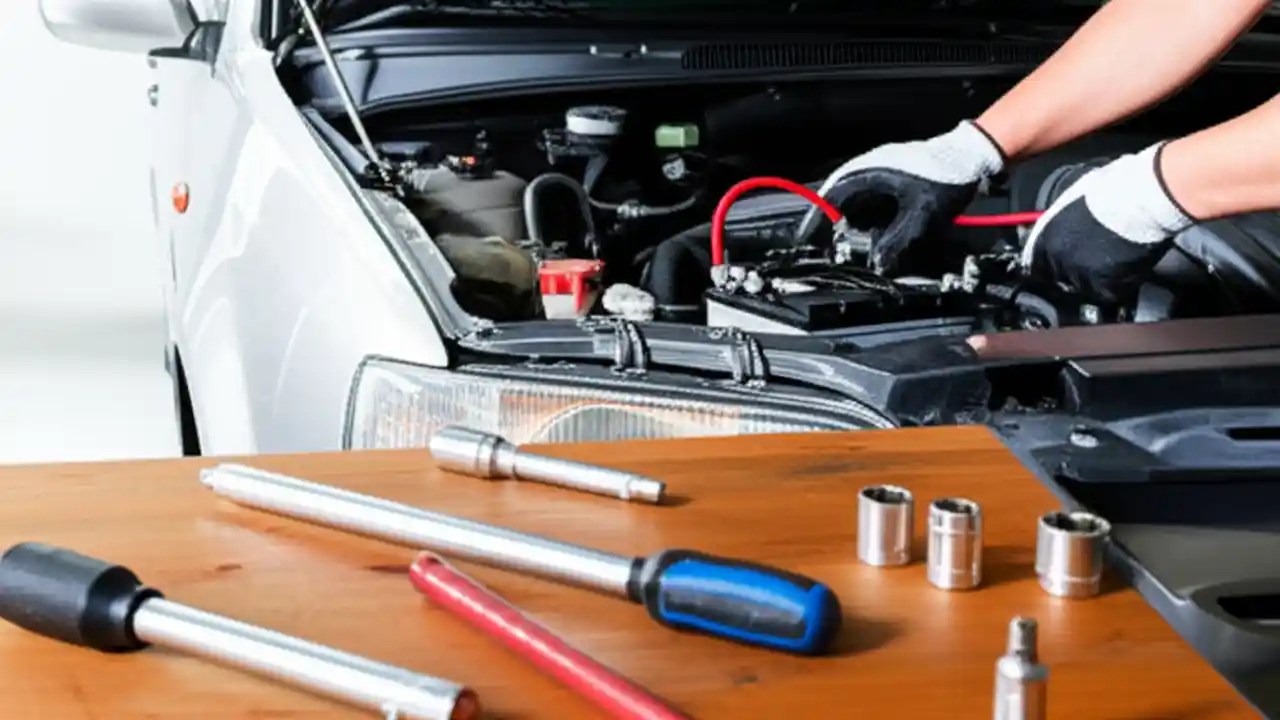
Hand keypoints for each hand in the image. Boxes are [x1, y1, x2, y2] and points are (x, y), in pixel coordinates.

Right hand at [797, 121, 1005, 274]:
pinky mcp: (893, 178)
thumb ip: (897, 243)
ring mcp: (881, 172)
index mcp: (867, 173)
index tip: (807, 241)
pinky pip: (873, 200)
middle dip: (836, 227)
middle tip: (834, 249)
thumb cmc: (948, 174)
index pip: (829, 200)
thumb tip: (879, 265)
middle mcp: (868, 170)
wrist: (974, 154)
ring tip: (861, 244)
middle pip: (838, 202)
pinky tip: (882, 231)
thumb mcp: (922, 216)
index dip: (816, 223)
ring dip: (855, 223)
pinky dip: (872, 217)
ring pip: (856, 202)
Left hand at [1022, 143, 1195, 305]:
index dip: (1047, 265)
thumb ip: (1062, 218)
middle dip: (1072, 271)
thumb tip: (1062, 222)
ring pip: (1083, 287)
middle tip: (1094, 259)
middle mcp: (1058, 258)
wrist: (1144, 196)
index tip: (1055, 266)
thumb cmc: (1115, 187)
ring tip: (1113, 259)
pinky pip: (1109, 293)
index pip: (1033, 264)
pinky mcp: (1106, 285)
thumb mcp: (1073, 196)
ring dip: (1095, 279)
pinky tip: (1127, 267)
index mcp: (1045, 237)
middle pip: (1058, 277)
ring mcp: (1081, 273)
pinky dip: (1118, 285)